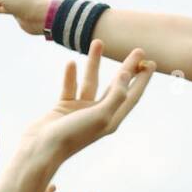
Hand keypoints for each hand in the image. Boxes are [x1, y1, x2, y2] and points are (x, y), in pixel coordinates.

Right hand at [20, 40, 154, 161]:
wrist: (40, 150)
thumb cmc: (72, 136)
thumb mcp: (100, 116)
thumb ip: (116, 95)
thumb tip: (127, 75)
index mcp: (112, 119)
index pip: (132, 96)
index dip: (143, 79)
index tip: (151, 62)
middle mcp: (99, 114)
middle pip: (117, 86)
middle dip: (127, 68)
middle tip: (138, 50)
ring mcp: (81, 111)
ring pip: (92, 82)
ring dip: (95, 63)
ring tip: (98, 42)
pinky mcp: (64, 108)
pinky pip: (70, 87)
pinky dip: (71, 76)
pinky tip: (71, 63)